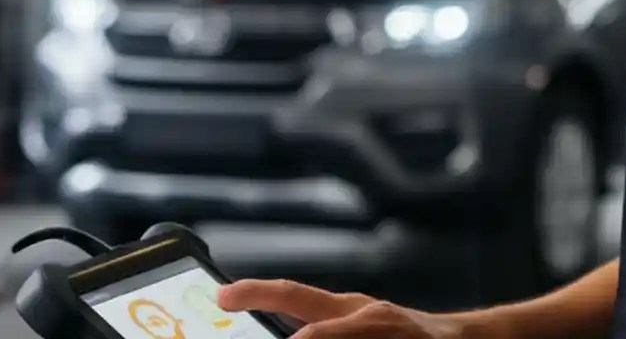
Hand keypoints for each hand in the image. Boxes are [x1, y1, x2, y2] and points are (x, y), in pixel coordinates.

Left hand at [217, 279, 468, 338]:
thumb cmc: (404, 335)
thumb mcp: (365, 321)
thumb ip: (324, 327)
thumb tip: (278, 325)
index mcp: (351, 310)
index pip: (295, 294)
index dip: (257, 291)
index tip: (221, 294)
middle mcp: (366, 320)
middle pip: (310, 335)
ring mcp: (382, 335)